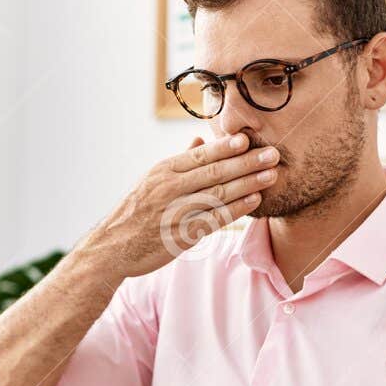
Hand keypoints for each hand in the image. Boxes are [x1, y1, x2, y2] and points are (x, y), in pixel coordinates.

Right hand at [79, 134, 279, 277]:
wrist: (112, 247)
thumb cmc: (135, 211)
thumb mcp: (151, 180)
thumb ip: (180, 161)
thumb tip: (201, 139)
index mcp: (163, 171)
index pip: (200, 155)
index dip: (225, 147)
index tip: (249, 138)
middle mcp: (169, 189)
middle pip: (214, 172)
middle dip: (246, 162)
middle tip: (273, 153)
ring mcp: (175, 212)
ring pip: (218, 194)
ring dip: (248, 184)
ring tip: (271, 175)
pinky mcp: (181, 236)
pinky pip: (214, 219)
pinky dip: (235, 209)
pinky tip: (254, 201)